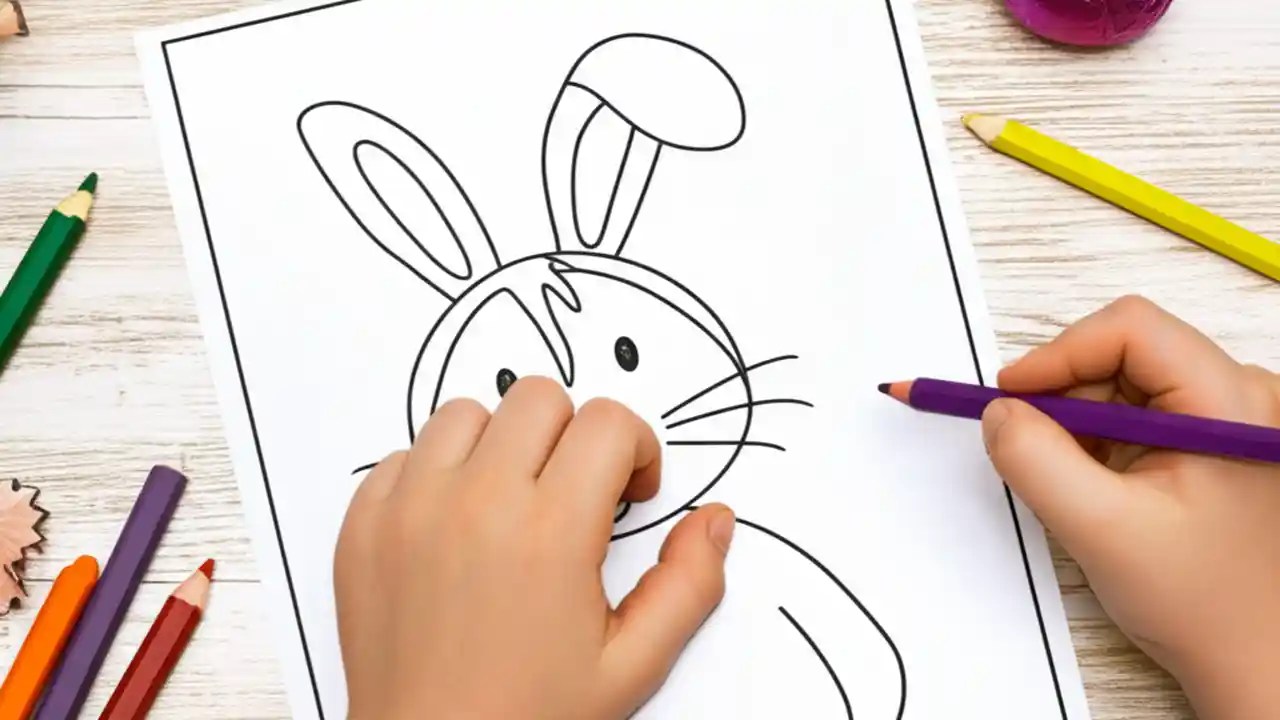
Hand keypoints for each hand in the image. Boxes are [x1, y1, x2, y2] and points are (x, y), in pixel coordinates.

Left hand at [333, 377, 735, 719]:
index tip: (629, 490)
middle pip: (539, 398)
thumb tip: (714, 520)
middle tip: (574, 496)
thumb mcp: (630, 666)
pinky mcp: (362, 524)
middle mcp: (475, 504)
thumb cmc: (524, 719)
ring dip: (500, 445)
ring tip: (511, 504)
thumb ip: (688, 586)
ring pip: (467, 413)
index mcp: (550, 533)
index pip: (608, 422)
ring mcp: (409, 509)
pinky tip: (456, 527)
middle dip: (573, 437)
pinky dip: (436, 475)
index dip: (636, 449)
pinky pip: (404, 454)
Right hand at [980, 296, 1279, 719]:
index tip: (1011, 395)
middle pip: (1124, 350)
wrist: (1255, 660)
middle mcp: (1240, 397)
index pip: (1131, 329)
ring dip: (1079, 419)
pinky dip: (1098, 438)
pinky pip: (1135, 411)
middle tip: (1028, 444)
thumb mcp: (1100, 530)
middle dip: (1065, 392)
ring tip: (1075, 481)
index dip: (1059, 353)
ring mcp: (1228, 417)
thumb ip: (1036, 461)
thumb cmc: (1204, 604)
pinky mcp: (1210, 439)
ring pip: (1124, 380)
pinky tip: (1098, 484)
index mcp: (1232, 404)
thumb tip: (998, 411)